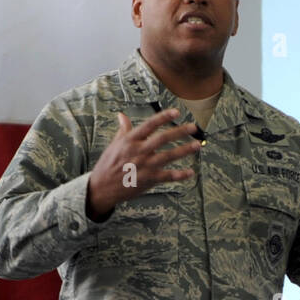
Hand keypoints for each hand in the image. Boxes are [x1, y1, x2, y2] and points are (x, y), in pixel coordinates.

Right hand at [86, 109, 200, 220]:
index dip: (163, 117)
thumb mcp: (114, 145)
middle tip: (194, 127)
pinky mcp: (148, 180)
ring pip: (169, 156)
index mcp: (130, 140)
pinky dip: (180, 175)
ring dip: (184, 150)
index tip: (176, 112)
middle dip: (180, 132)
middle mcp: (139, 151)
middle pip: (163, 138)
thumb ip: (123, 130)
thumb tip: (121, 115)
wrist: (102, 188)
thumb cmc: (108, 165)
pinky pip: (168, 176)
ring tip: (197, 145)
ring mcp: (145, 166)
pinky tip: (190, 173)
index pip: (149, 125)